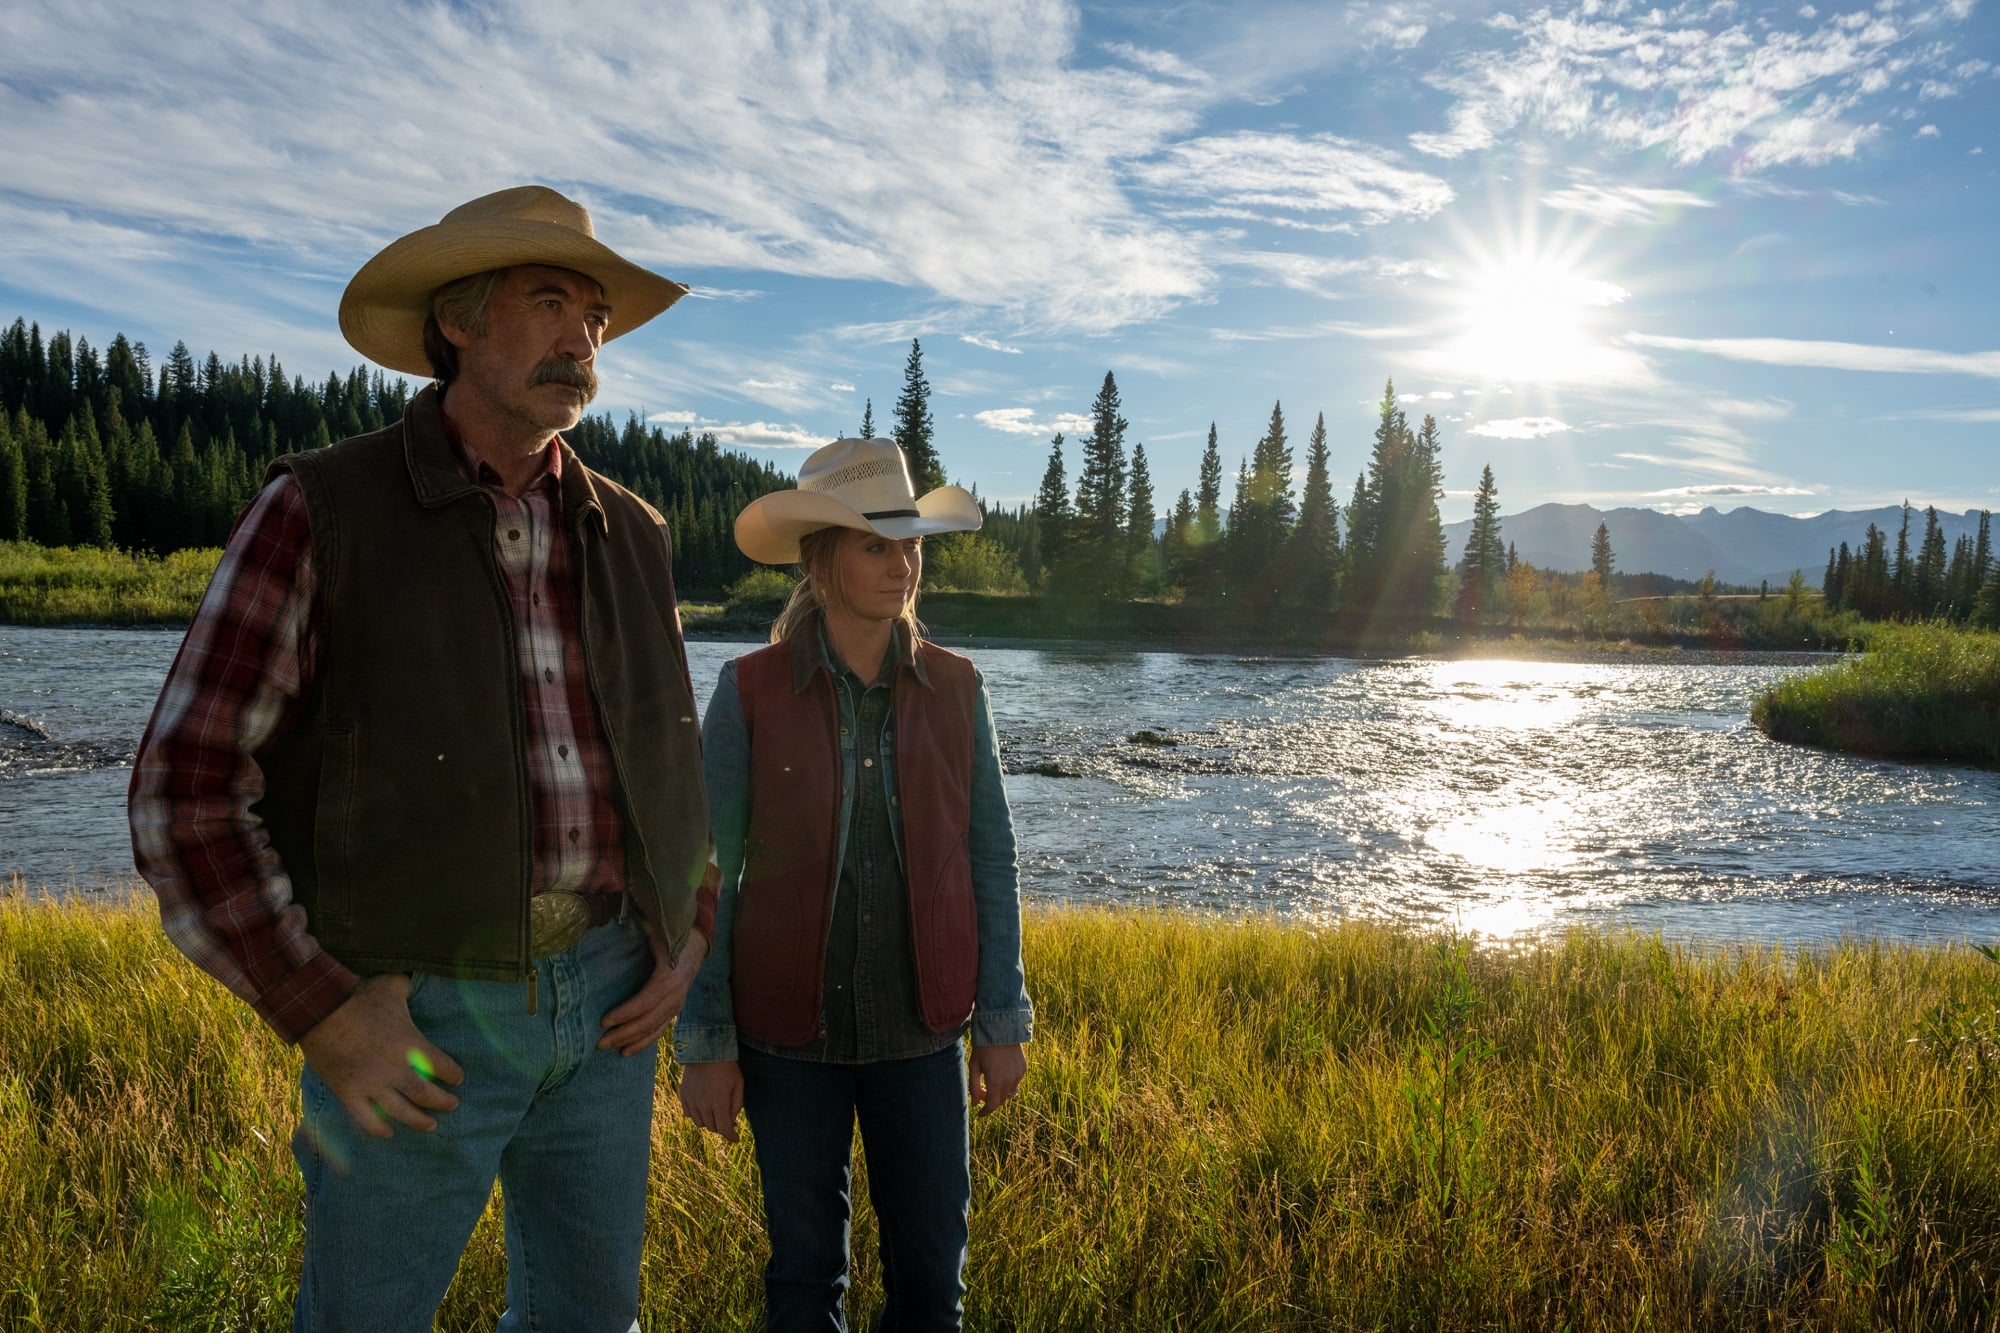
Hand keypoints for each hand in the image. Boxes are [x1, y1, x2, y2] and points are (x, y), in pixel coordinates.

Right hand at [298, 974, 464, 1138]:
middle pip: (425, 1094)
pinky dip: (378, 1128)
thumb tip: (414, 979)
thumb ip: (408, 988)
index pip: (442, 1066)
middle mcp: (395, 1069)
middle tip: (452, 1105)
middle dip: (442, 1102)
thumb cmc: (359, 997)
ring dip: (418, 1121)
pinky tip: (388, 1133)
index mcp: (411, 1044)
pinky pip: (366, 1118)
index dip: (453, 1075)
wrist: (321, 1010)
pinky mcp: (349, 1092)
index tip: (458, 1079)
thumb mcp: (392, 985)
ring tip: (432, 1127)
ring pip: (401, 1111)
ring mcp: (371, 1084)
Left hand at [599, 926, 708, 1055]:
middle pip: (648, 1021)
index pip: (645, 1001)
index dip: (625, 1013)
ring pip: (654, 1029)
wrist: (698, 943)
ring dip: (632, 1041)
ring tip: (610, 1049)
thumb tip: (616, 922)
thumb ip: (642, 928)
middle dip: (624, 1033)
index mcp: (670, 977)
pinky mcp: (675, 1009)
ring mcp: (677, 1004)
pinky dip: (644, 1042)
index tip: (604, 1020)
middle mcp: (676, 995)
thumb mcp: (660, 930)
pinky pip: (659, 1030)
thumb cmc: (673, 935)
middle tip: (600, 1041)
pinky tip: (627, 1051)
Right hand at [678, 1060, 744, 1141]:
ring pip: (700, 1123)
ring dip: (709, 1121)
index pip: (724, 1129)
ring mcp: (692, 1101)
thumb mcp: (738, 1084)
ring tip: (714, 1111)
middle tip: (727, 1118)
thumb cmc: (726, 1066)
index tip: (735, 1139)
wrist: (705, 1050)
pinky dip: (697, 1115)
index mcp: (719, 1102)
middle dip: (722, 1126)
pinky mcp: (684, 1096)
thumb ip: (736, 1105)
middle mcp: (703, 1105)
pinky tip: (703, 1106)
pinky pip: (689, 1114)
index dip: (731, 1137)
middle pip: (713, 1128)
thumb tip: (731, 1122)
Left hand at [969, 1043, 1025, 1116]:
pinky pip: (1015, 1082)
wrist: (1001, 1029)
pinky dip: (1007, 1083)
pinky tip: (1001, 1072)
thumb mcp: (974, 1066)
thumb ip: (974, 1087)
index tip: (979, 1114)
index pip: (992, 1106)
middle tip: (982, 1093)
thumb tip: (975, 1103)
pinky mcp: (1023, 1069)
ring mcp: (1018, 1075)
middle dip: (991, 1101)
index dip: (985, 1112)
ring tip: (991, 1080)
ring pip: (1009, 1093)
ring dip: (1000, 1092)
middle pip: (1000, 1101)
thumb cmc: (984, 1047)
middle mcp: (1009, 1081)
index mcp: (995, 1082)